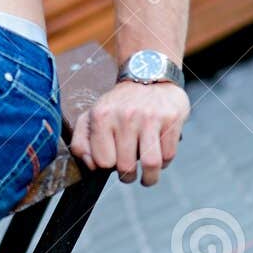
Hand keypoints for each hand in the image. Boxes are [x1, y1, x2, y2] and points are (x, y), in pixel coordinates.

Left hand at [69, 79, 190, 186]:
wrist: (148, 74)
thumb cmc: (118, 104)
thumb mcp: (91, 116)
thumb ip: (81, 142)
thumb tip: (91, 167)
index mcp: (102, 116)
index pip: (103, 161)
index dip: (107, 167)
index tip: (112, 164)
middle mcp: (125, 116)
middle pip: (126, 166)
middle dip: (127, 176)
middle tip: (129, 174)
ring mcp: (150, 117)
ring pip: (151, 163)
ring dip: (149, 178)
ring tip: (147, 178)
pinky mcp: (171, 119)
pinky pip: (169, 154)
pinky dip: (165, 162)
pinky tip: (159, 157)